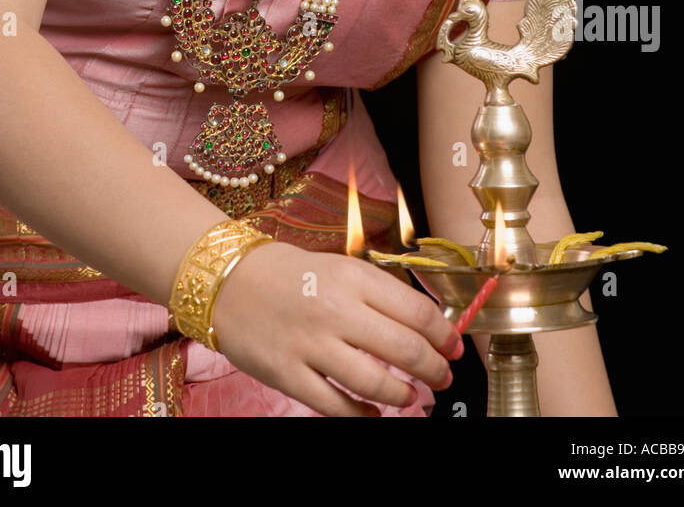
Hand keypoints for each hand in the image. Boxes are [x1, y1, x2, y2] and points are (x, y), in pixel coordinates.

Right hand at [210, 238, 463, 416]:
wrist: (228, 281)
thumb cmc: (290, 274)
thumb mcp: (339, 268)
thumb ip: (377, 294)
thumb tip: (424, 326)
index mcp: (353, 277)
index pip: (417, 311)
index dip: (445, 335)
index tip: (454, 347)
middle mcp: (336, 309)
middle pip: (405, 348)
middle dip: (434, 369)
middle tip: (442, 376)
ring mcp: (311, 344)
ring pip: (375, 382)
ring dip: (402, 395)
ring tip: (411, 396)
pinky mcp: (288, 373)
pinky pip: (336, 406)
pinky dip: (362, 415)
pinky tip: (373, 412)